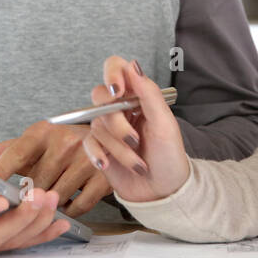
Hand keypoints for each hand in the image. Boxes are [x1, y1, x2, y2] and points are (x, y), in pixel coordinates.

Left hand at [0, 121, 110, 217]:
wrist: (108, 138)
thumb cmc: (58, 145)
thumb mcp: (28, 143)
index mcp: (41, 132)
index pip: (14, 155)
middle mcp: (64, 142)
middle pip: (34, 185)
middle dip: (27, 197)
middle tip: (21, 203)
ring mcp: (85, 160)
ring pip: (54, 199)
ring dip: (47, 205)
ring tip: (46, 198)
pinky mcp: (102, 177)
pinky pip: (77, 208)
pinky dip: (68, 211)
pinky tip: (65, 202)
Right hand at [81, 56, 189, 202]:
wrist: (163, 192)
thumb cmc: (169, 157)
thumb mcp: (165, 124)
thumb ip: (149, 93)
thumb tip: (133, 65)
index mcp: (137, 96)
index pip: (116, 68)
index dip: (112, 74)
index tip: (119, 91)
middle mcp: (120, 108)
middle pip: (100, 98)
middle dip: (117, 123)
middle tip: (134, 140)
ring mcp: (108, 128)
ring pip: (97, 125)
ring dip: (118, 148)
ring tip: (136, 162)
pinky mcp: (99, 147)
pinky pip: (88, 143)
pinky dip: (98, 154)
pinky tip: (108, 164)